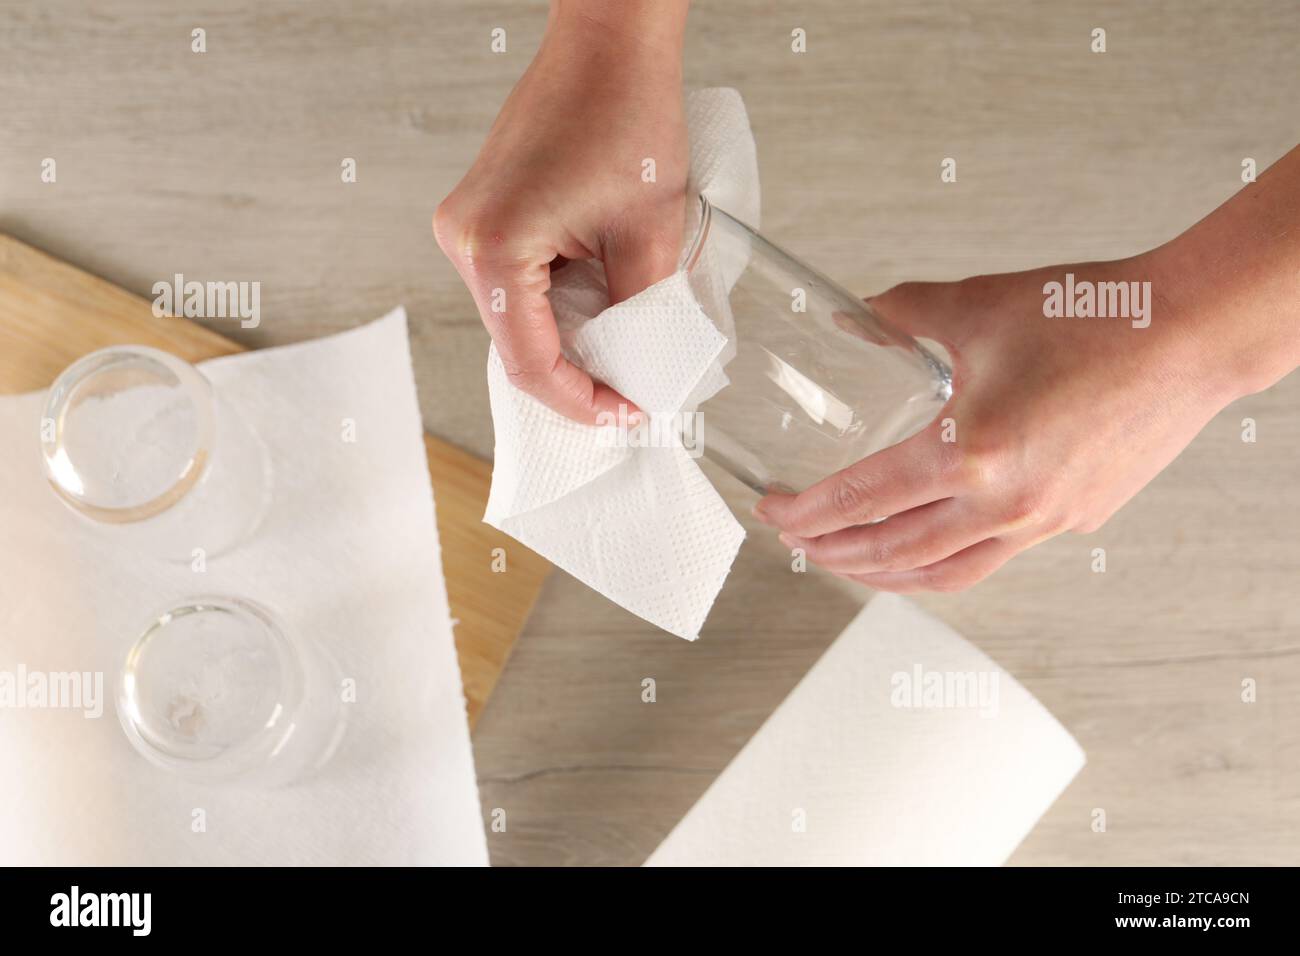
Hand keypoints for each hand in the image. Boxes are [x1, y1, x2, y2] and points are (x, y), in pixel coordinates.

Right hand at [434, 2, 689, 422]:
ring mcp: (466, 226)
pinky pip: (517, 284)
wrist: (609, 46)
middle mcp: (464, 240)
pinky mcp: (482, 214)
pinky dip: (558, 305)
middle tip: (629, 391)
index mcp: (495, 248)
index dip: (582, 401)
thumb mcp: (650, 236)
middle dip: (576, 375)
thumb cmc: (627, 116)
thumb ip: (640, 316)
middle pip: (517, 345)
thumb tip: (638, 370)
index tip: (625, 413)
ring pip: (517, 318)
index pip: (531, 363)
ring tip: (624, 348)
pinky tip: (600, 306)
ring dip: (568, 340)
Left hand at [753, 254, 1268, 591]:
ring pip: (943, 573)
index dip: (807, 510)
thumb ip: (900, 314)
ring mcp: (1041, 521)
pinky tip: (925, 550)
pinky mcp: (1072, 521)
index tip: (774, 509)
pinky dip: (943, 564)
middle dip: (833, 551)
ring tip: (847, 562)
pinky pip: (990, 561)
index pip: (862, 499)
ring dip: (885, 574)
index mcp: (969, 453)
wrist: (1188, 336)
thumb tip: (856, 317)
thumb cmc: (1092, 317)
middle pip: (892, 551)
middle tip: (796, 542)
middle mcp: (1003, 503)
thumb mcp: (975, 307)